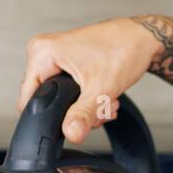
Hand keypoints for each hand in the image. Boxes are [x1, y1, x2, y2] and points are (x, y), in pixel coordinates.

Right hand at [17, 17, 161, 142]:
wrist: (143, 39)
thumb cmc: (124, 50)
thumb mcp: (101, 89)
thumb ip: (83, 114)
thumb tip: (70, 134)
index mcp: (42, 53)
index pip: (28, 99)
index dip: (49, 115)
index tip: (72, 119)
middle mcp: (43, 52)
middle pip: (47, 100)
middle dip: (74, 112)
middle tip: (98, 108)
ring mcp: (55, 56)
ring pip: (61, 98)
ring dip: (85, 107)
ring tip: (106, 101)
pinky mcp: (67, 61)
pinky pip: (69, 90)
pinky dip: (87, 98)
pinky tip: (104, 96)